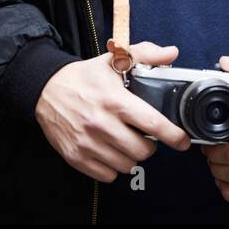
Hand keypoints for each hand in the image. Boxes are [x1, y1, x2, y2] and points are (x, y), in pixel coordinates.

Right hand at [35, 40, 191, 182]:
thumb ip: (146, 54)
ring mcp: (87, 143)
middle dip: (150, 145)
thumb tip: (171, 53)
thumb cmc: (84, 77)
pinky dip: (113, 168)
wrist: (46, 90)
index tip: (182, 140)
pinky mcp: (76, 157)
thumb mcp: (114, 60)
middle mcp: (101, 124)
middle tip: (145, 136)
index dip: (173, 135)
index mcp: (115, 101)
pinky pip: (107, 175)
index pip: (152, 124)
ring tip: (127, 142)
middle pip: (142, 151)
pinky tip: (111, 151)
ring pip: (126, 165)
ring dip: (132, 157)